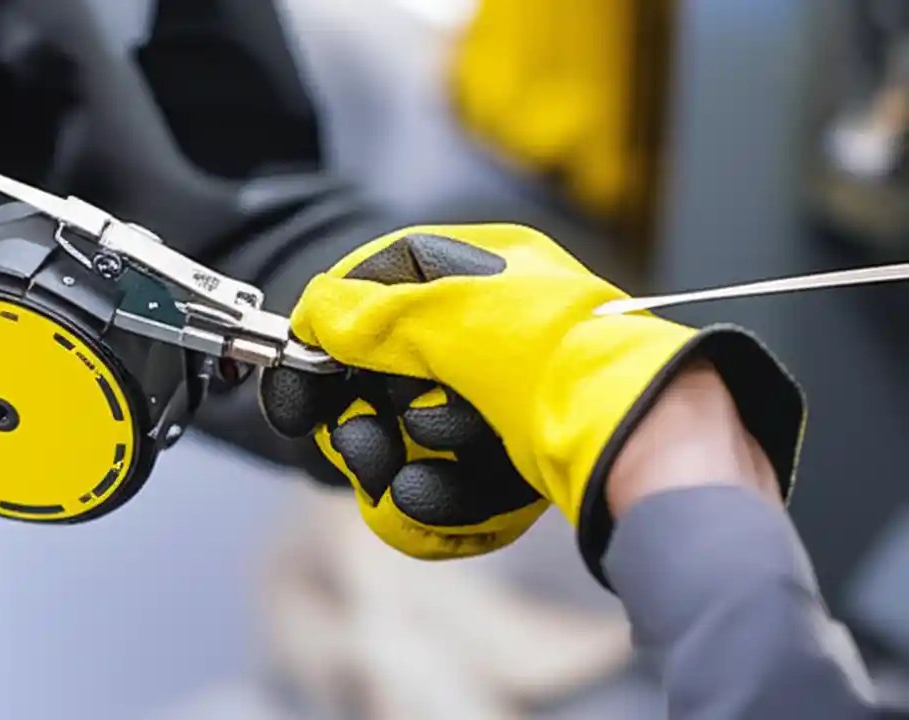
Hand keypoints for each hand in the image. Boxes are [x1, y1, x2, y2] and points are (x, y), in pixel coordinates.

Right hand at [261, 225, 805, 582]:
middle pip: (383, 380)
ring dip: (398, 461)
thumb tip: (316, 315)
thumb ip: (370, 314)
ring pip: (409, 439)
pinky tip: (442, 494)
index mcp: (475, 274)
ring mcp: (497, 400)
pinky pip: (445, 482)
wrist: (635, 428)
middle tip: (359, 440)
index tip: (303, 364)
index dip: (331, 331)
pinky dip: (437, 498)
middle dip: (362, 418)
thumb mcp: (447, 311)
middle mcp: (483, 335)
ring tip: (413, 468)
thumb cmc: (553, 350)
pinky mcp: (510, 458)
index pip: (375, 291)